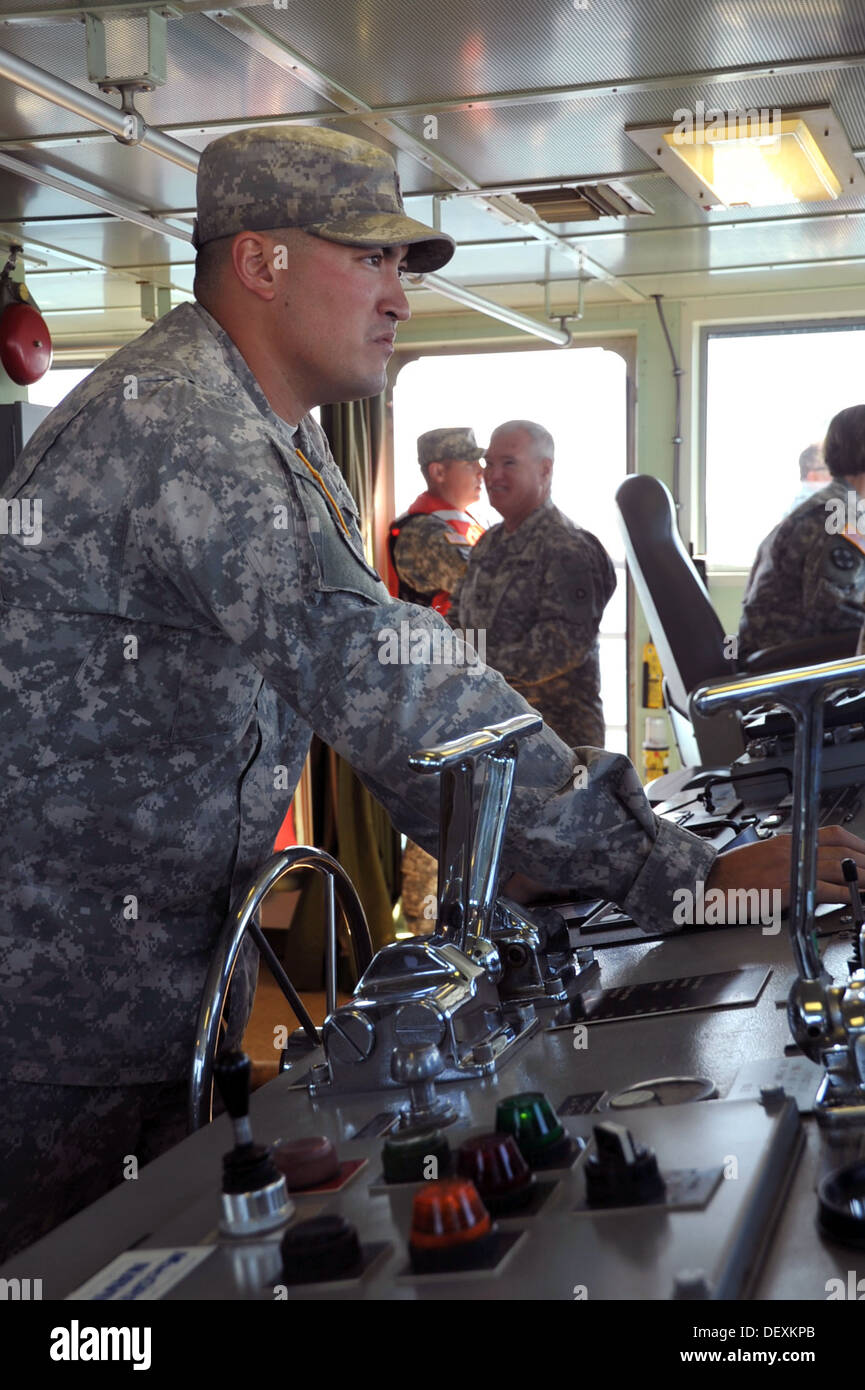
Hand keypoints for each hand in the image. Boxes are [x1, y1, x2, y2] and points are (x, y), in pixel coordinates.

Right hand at [707, 824, 864, 908]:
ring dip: (861, 876)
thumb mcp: (760, 855)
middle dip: (864, 859)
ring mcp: (789, 866)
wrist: (707, 881)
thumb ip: (785, 857)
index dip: (856, 843)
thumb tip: (806, 867)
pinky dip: (845, 893)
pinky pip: (825, 888)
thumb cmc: (728, 873)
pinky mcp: (786, 886)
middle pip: (841, 848)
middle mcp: (791, 849)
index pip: (832, 834)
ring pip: (838, 866)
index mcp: (786, 840)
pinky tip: (855, 897)